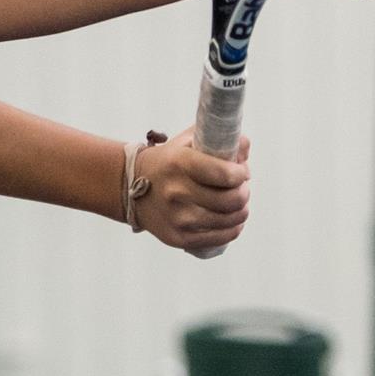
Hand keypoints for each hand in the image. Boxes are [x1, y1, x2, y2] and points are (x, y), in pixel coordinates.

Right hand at [131, 126, 251, 254]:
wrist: (129, 186)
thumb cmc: (167, 161)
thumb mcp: (187, 141)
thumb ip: (217, 138)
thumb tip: (245, 148)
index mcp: (179, 162)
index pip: (225, 174)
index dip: (241, 173)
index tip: (241, 171)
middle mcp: (177, 191)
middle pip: (232, 199)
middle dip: (244, 192)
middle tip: (240, 187)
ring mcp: (177, 218)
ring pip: (230, 220)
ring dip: (242, 210)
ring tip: (237, 203)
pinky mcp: (178, 237)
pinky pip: (220, 238)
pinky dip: (234, 228)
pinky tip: (233, 220)